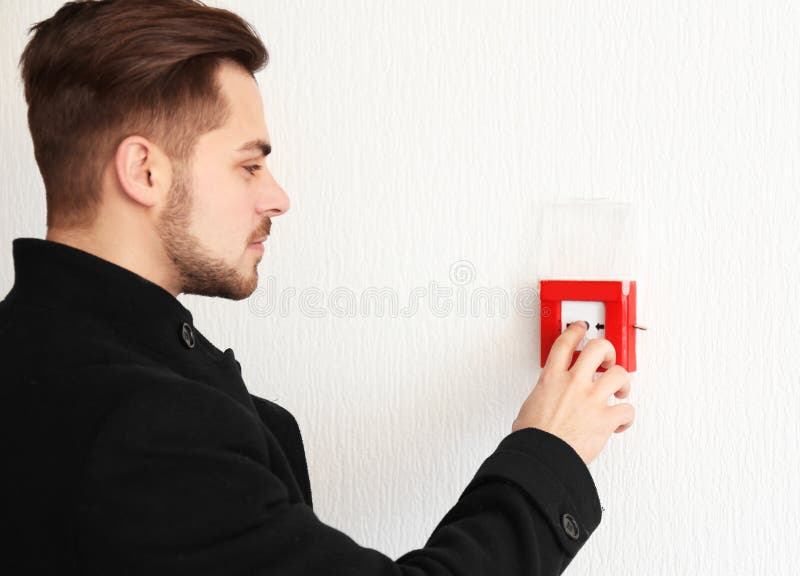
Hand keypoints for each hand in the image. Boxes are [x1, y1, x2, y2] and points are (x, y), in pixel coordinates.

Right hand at [512, 321, 634, 465]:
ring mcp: (592, 400)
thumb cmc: (532, 438)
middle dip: (607, 350)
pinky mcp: (605, 419)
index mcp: (551, 379)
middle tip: (607, 360)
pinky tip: (619, 422)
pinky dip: (626, 417)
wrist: (541, 457)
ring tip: (620, 390)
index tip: (580, 328)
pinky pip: (627, 410)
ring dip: (622, 382)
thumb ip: (543, 397)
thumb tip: (544, 403)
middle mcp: (574, 384)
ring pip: (620, 374)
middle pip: (599, 348)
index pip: (565, 343)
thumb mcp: (529, 406)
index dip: (575, 331)